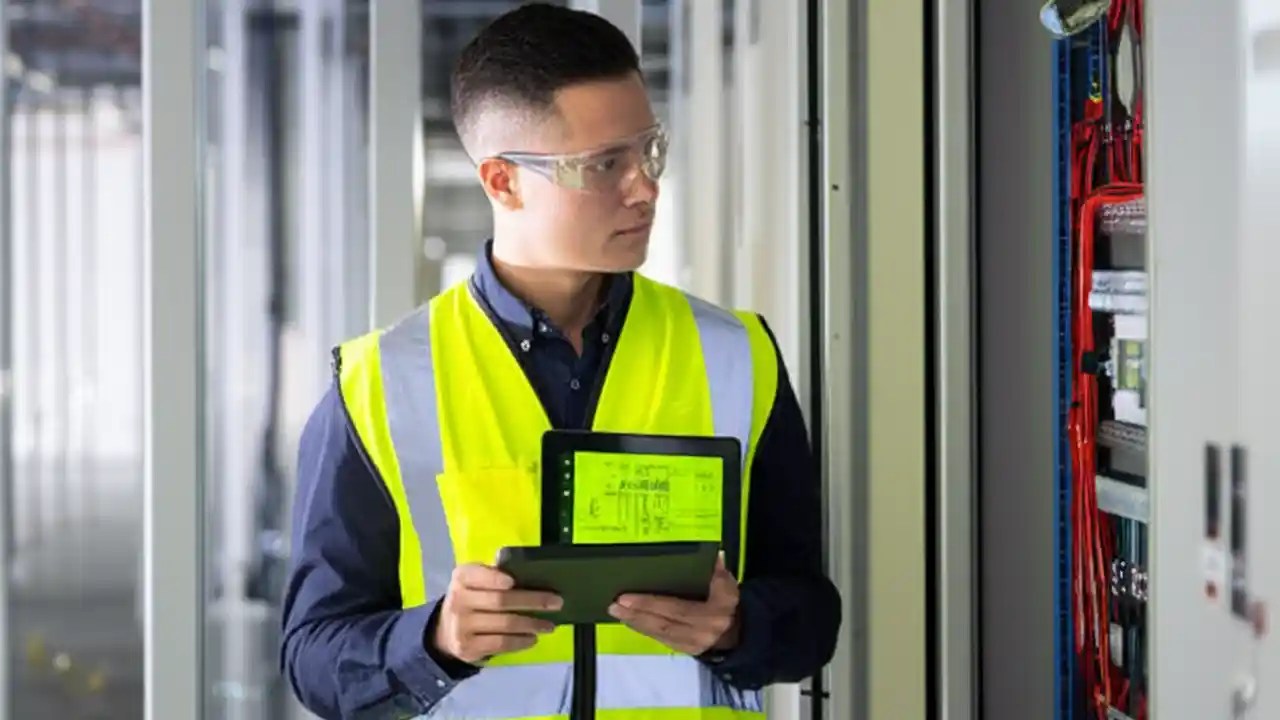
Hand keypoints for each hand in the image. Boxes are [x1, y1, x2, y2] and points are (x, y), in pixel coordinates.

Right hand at [432, 563, 561, 664]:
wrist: (446, 632)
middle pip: (500, 600)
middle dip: (532, 601)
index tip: (514, 582)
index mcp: (462, 577)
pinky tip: (533, 638)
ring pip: (504, 624)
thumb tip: (528, 573)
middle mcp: (458, 600)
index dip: (495, 578)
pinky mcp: (468, 648)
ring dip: (532, 624)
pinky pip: (500, 644)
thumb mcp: (475, 582)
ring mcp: (461, 626)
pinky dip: (520, 641)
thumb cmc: (472, 600)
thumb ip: (494, 575)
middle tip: (556, 602)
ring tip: (549, 625)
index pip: (478, 575)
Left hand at [608, 552, 740, 655]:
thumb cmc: (728, 606)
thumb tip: (716, 555)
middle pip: (662, 622)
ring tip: (615, 610)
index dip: (650, 604)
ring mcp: (690, 644)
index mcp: (712, 614)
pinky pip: (659, 638)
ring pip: (658, 632)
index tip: (627, 597)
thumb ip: (720, 573)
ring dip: (634, 622)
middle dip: (636, 613)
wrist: (737, 635)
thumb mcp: (729, 587)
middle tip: (615, 604)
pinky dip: (642, 628)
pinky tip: (628, 620)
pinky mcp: (682, 649)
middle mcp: (699, 632)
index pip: (676, 609)